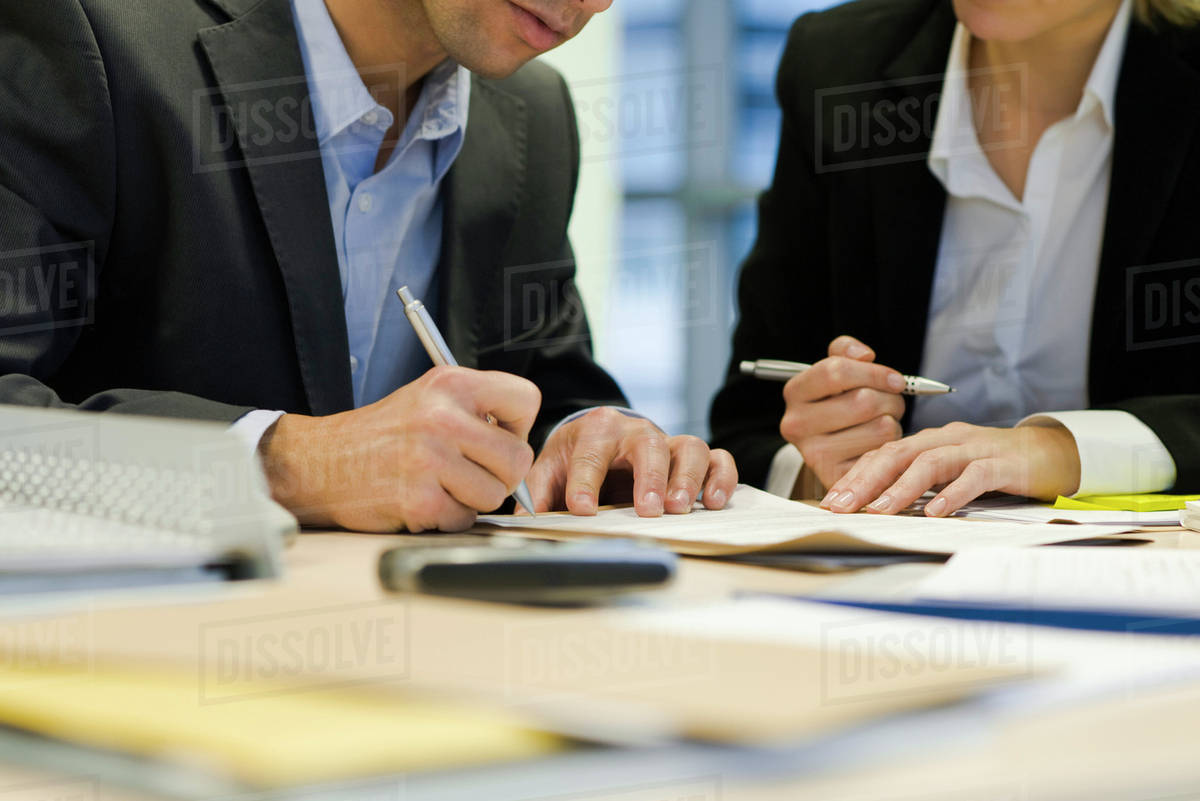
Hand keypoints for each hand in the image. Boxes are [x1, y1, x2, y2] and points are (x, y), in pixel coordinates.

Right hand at [259, 366, 539, 532]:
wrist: (320, 463)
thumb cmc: (382, 435)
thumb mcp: (428, 398)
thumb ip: (477, 412)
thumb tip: (524, 446)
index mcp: (450, 384)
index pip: (525, 398)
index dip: (519, 426)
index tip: (499, 437)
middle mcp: (442, 417)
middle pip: (518, 458)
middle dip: (500, 474)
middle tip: (470, 472)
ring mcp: (430, 459)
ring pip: (495, 494)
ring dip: (472, 499)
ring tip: (441, 484)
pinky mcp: (419, 499)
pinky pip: (464, 520)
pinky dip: (447, 518)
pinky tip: (422, 500)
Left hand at [525, 408, 737, 515]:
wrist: (598, 438)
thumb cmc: (575, 458)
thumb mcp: (550, 470)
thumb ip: (538, 494)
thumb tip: (525, 524)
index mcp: (596, 431)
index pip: (591, 453)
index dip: (586, 481)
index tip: (581, 509)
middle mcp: (636, 432)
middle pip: (649, 446)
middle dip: (649, 479)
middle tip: (648, 511)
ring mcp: (667, 442)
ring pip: (690, 448)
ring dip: (688, 479)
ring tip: (680, 509)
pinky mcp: (690, 457)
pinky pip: (717, 459)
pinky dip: (721, 478)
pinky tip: (714, 503)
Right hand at [780, 335, 907, 491]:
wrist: (832, 452)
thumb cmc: (840, 404)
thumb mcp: (837, 373)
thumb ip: (846, 352)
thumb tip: (864, 354)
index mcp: (795, 392)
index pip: (836, 371)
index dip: (875, 372)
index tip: (896, 380)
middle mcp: (796, 424)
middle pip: (863, 401)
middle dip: (890, 399)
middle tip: (891, 405)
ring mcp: (814, 454)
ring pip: (881, 427)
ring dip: (894, 423)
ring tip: (882, 424)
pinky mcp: (836, 476)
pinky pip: (883, 454)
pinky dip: (891, 447)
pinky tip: (879, 445)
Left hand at [818, 421, 1081, 516]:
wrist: (1049, 453)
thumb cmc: (992, 466)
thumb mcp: (949, 473)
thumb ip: (918, 485)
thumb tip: (876, 510)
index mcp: (929, 442)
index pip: (883, 455)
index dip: (855, 476)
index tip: (830, 502)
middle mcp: (946, 440)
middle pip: (898, 455)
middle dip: (866, 481)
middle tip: (842, 506)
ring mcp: (975, 448)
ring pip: (932, 462)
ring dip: (903, 487)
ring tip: (880, 510)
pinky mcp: (1004, 464)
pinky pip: (975, 476)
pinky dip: (954, 493)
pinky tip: (936, 512)